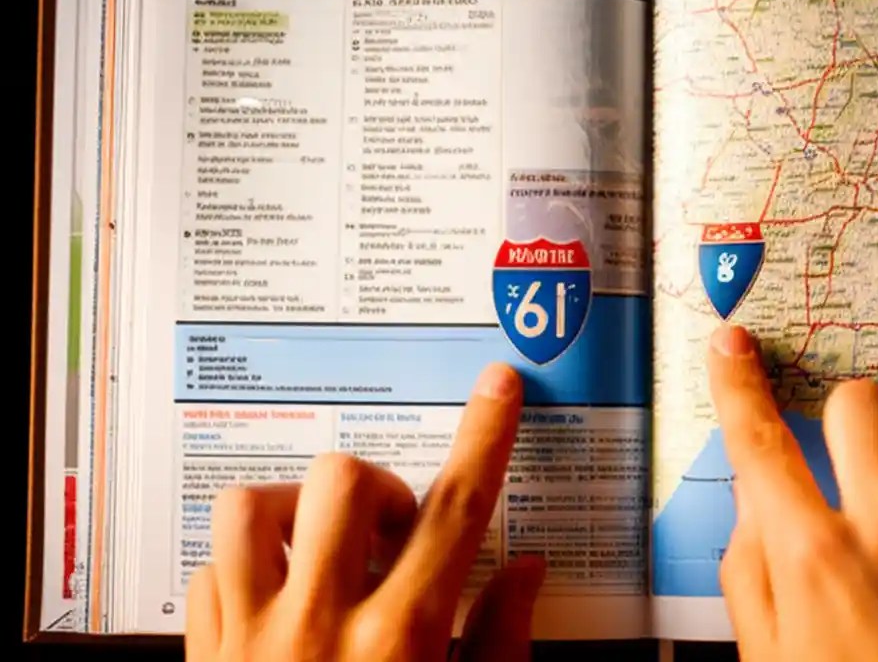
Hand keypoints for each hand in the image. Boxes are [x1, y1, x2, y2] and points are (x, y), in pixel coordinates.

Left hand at [185, 363, 544, 661]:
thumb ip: (499, 642)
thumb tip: (525, 575)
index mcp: (399, 643)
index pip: (455, 513)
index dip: (484, 437)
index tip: (496, 389)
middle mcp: (320, 627)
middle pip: (343, 482)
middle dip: (375, 487)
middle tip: (387, 530)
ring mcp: (252, 639)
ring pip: (250, 508)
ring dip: (292, 510)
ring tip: (317, 542)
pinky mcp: (204, 657)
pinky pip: (209, 571)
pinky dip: (245, 569)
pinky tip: (276, 592)